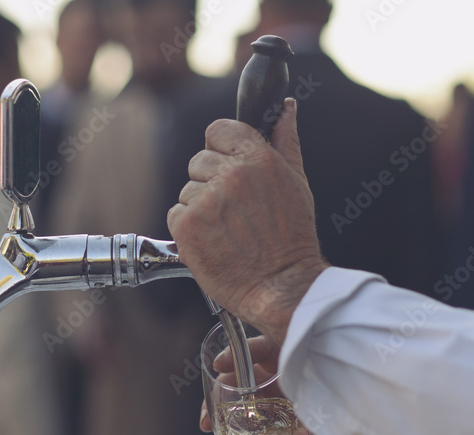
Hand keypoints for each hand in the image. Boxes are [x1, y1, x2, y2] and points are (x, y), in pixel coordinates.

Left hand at [167, 99, 326, 346]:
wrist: (281, 287)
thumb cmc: (292, 240)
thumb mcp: (297, 183)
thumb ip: (285, 141)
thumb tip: (286, 107)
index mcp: (257, 157)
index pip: (219, 130)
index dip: (220, 148)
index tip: (227, 167)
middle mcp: (230, 175)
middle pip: (199, 161)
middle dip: (210, 183)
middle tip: (233, 211)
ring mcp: (206, 201)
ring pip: (187, 190)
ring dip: (200, 208)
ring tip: (226, 230)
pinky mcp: (188, 228)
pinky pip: (176, 214)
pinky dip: (188, 230)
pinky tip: (212, 242)